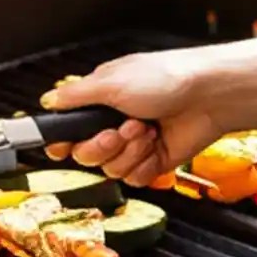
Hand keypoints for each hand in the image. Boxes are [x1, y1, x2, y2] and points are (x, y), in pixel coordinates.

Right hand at [39, 50, 224, 186]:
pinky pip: (134, 179)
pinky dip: (145, 164)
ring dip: (129, 151)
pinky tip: (156, 146)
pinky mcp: (153, 163)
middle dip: (102, 145)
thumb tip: (47, 101)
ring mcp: (133, 146)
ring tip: (147, 130)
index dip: (62, 143)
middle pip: (85, 156)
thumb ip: (74, 95)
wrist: (209, 95)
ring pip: (111, 169)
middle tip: (120, 130)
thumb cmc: (166, 77)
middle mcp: (113, 124)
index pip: (67, 131)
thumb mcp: (111, 80)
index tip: (62, 146)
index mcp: (99, 102)